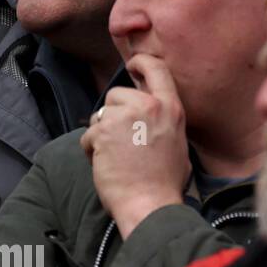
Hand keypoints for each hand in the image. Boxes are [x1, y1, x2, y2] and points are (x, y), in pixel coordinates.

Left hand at [81, 53, 189, 239]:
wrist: (150, 203)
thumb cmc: (166, 181)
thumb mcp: (178, 142)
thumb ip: (164, 120)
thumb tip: (150, 114)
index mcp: (172, 108)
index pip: (156, 68)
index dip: (141, 63)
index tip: (133, 66)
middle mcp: (149, 106)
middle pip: (117, 95)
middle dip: (114, 114)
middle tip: (123, 140)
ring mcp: (125, 118)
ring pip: (100, 114)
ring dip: (102, 133)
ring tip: (116, 156)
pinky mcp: (103, 132)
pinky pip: (89, 135)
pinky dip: (92, 150)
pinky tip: (107, 165)